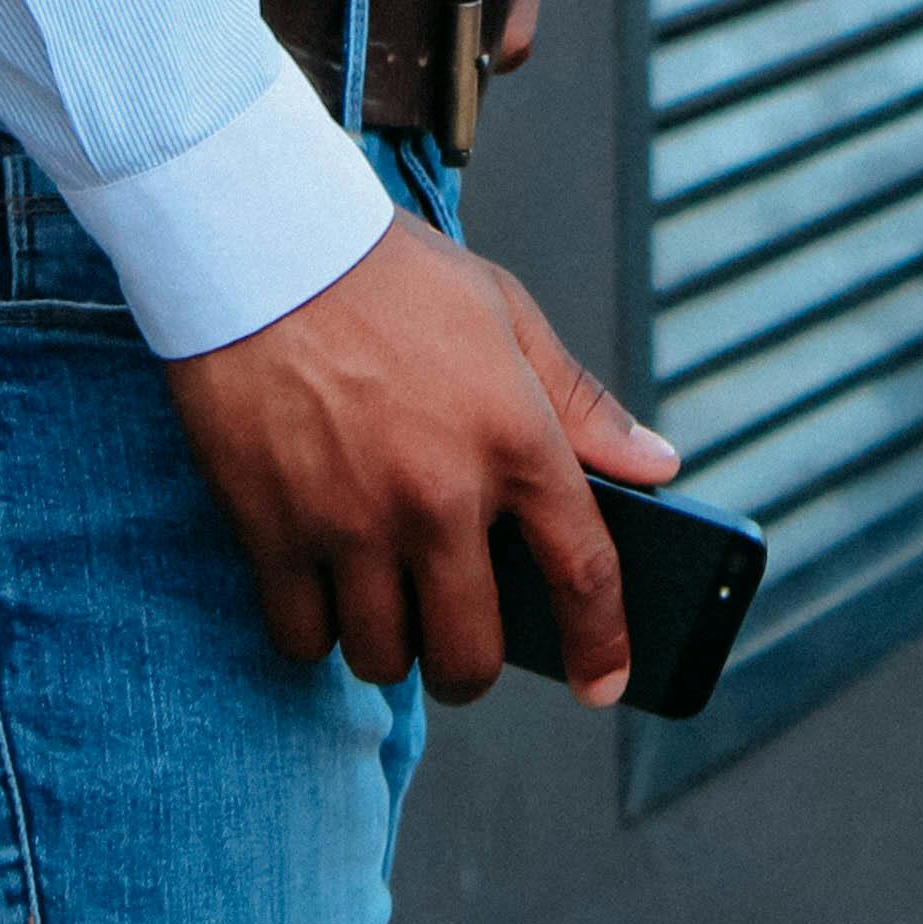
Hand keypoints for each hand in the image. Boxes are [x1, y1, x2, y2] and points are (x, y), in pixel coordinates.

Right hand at [162, 207, 678, 704]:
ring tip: (381, 601)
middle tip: (455, 641)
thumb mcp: (503, 312)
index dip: (603, 644)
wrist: (263, 243)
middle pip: (471, 652)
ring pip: (383, 657)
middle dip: (470, 667)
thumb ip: (581, 402)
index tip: (605, 680)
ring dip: (388, 645)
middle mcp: (440, 494)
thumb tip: (659, 466)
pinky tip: (319, 588)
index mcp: (513, 436)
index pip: (583, 573)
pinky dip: (313, 629)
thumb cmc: (388, 273)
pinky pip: (302, 638)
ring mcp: (353, 520)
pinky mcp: (274, 531)